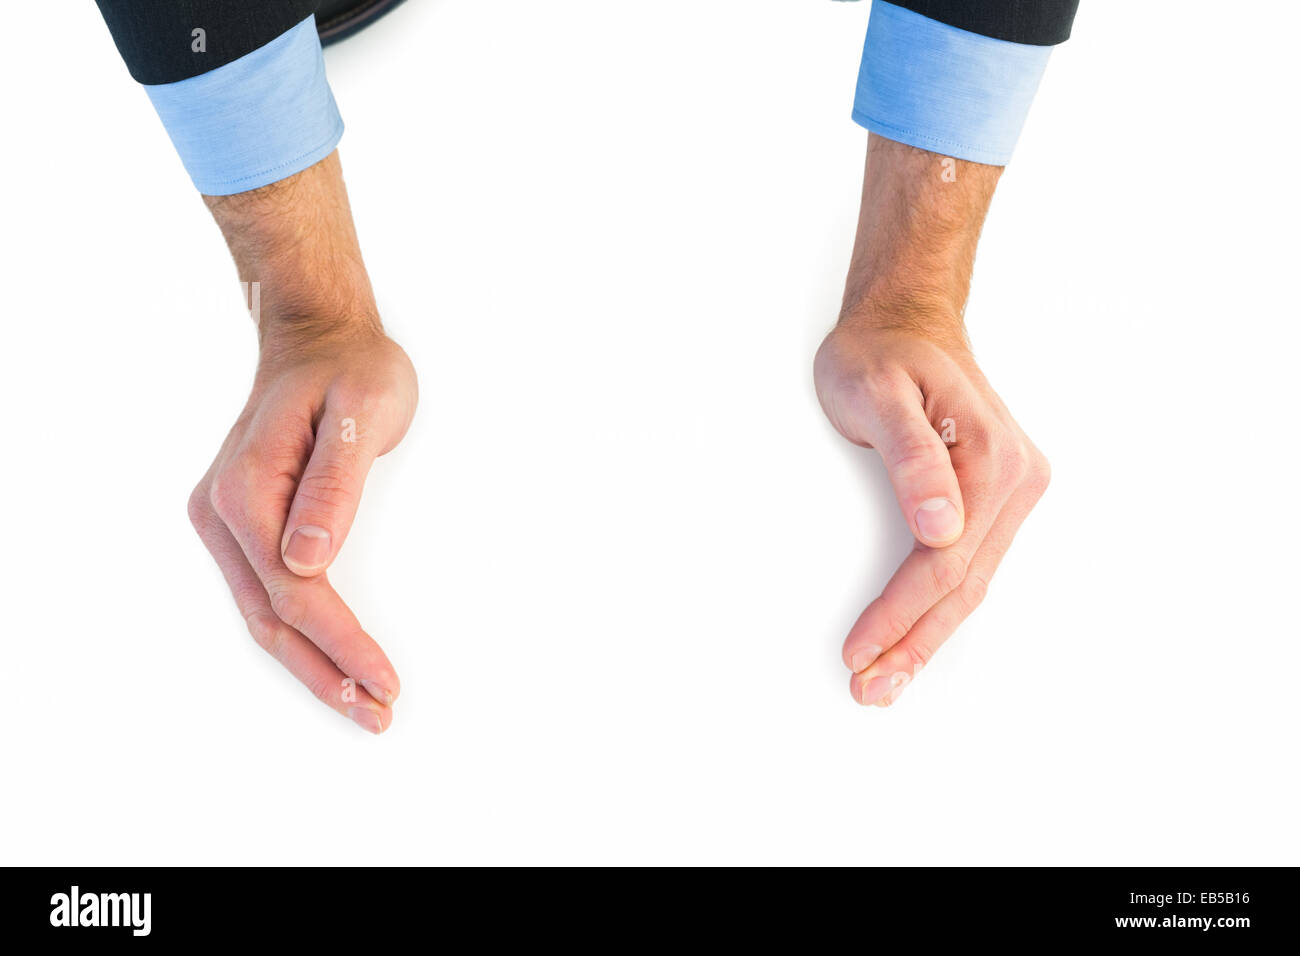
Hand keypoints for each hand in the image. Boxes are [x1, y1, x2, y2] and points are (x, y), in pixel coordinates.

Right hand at [188, 324, 416, 731]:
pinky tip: (333, 660)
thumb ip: (334, 486)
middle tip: (379, 714)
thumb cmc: (351, 369)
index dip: (342, 644)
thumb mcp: (361, 412)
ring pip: (264, 615)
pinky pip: (267, 594)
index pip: (295, 591)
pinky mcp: (242, 523)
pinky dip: (301, 634)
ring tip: (363, 702)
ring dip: (312, 663)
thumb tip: (307, 561)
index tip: (385, 681)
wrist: (321, 337)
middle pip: (271, 618)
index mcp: (249, 488)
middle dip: (326, 673)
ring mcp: (227, 519)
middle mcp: (224, 510)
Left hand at [819, 133, 1049, 706]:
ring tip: (885, 681)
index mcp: (992, 458)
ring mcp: (1013, 489)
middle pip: (963, 584)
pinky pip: (969, 565)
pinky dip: (938, 607)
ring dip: (927, 636)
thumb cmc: (880, 353)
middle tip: (869, 692)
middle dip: (914, 643)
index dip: (899, 614)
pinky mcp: (997, 496)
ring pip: (970, 583)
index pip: (944, 561)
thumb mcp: (878, 393)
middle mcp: (1017, 478)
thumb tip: (944, 528)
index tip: (858, 651)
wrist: (904, 320)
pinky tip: (914, 637)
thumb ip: (911, 457)